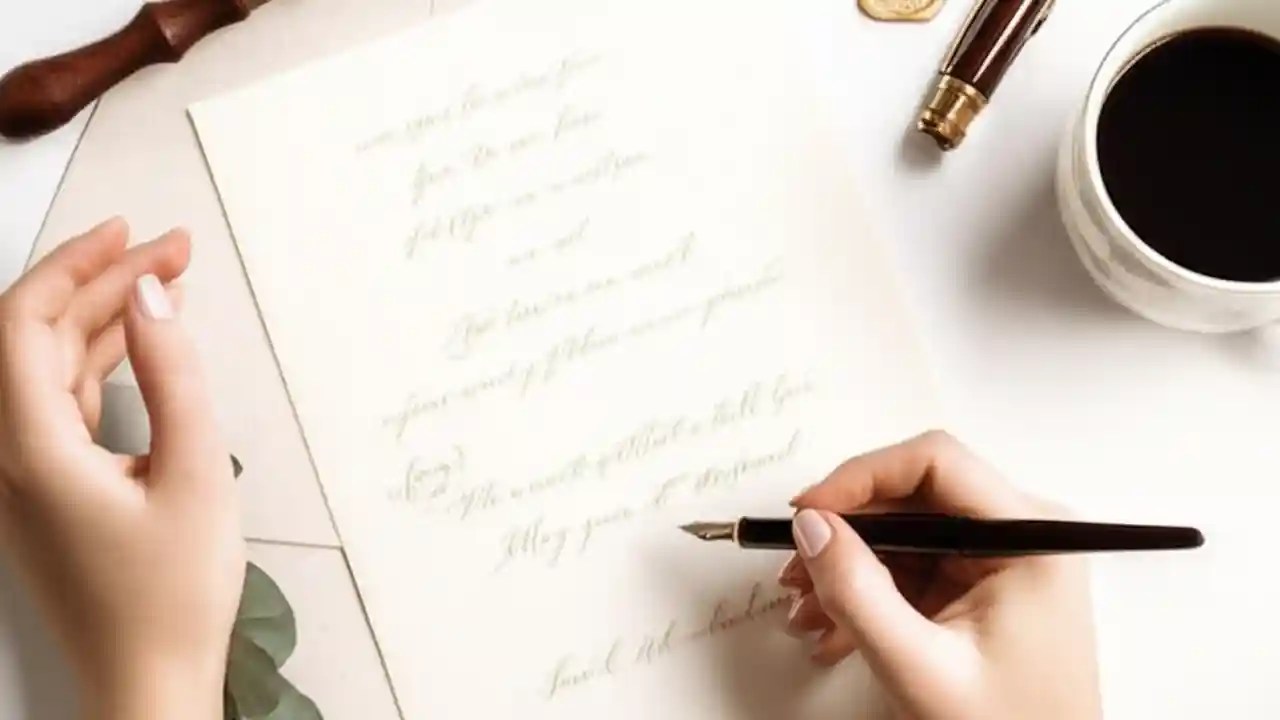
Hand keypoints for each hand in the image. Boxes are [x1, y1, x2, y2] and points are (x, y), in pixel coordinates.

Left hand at [0, 218, 242, 719]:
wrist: (149, 683)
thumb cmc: (171, 598)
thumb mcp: (196, 474)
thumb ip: (175, 375)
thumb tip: (153, 297)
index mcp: (28, 451)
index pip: (25, 323)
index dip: (76, 264)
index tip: (130, 233)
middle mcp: (8, 458)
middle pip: (36, 338)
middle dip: (103, 284)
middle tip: (169, 251)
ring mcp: (22, 477)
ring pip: (49, 369)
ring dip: (106, 321)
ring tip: (168, 283)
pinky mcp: (47, 492)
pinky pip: (62, 405)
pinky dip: (103, 366)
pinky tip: (146, 346)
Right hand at [782, 431, 1100, 719]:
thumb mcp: (920, 666)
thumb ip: (858, 592)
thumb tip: (812, 526)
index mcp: (1031, 540)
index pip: (935, 462)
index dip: (861, 476)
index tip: (809, 511)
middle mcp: (1023, 536)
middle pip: (912, 497)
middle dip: (845, 532)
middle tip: (794, 567)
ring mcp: (1002, 562)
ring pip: (904, 534)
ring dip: (848, 568)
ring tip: (805, 611)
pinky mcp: (982, 588)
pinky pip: (912, 569)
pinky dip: (868, 594)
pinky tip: (832, 630)